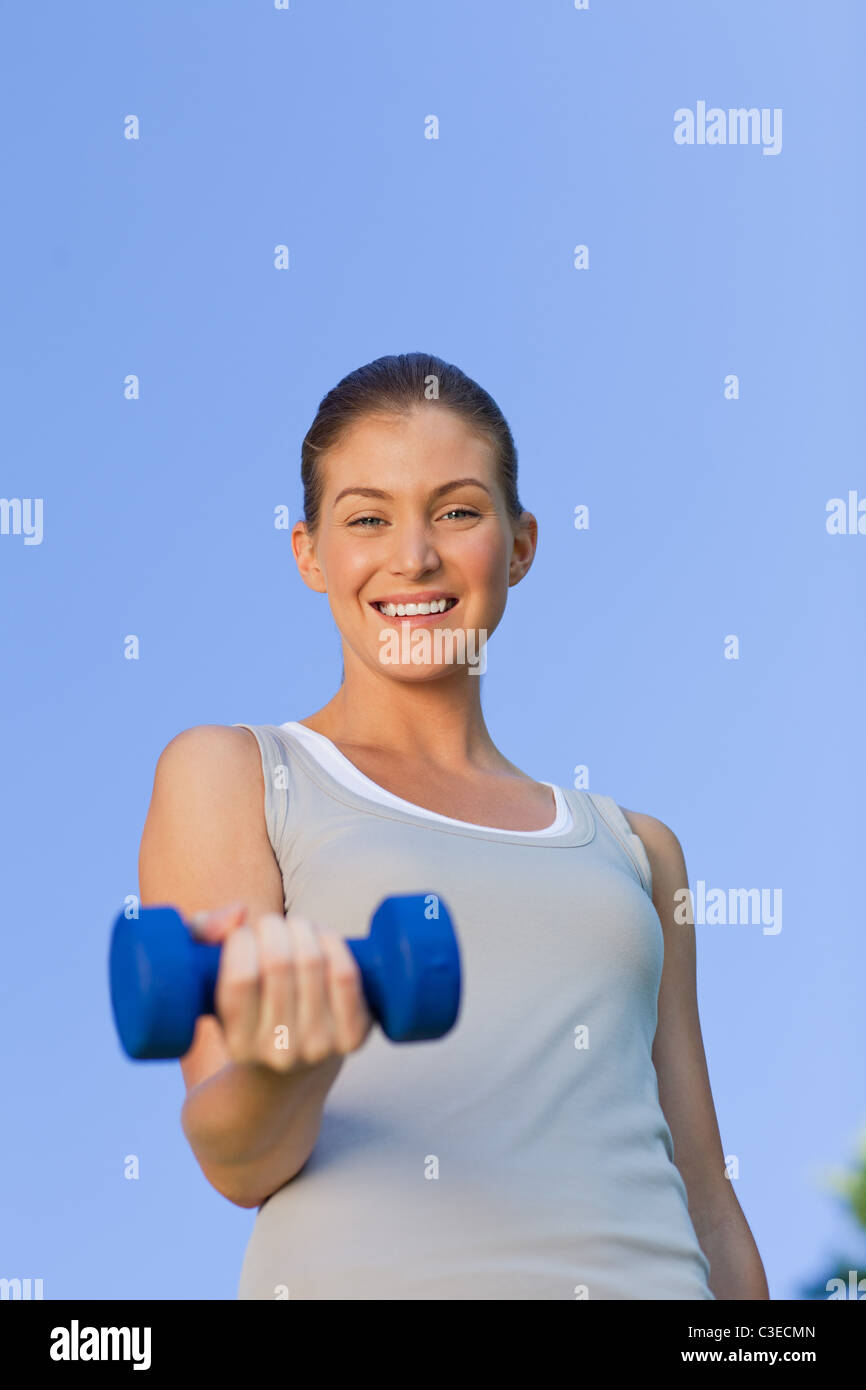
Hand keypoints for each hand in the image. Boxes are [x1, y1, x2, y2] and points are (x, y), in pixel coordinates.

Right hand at [189, 904, 373, 1072]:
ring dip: (302, 928)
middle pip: (279, 962)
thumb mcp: (207, 980)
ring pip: (313, 960)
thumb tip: (238, 913)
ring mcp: (320, 1045)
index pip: (241, 978)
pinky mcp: (353, 1034)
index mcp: (239, 1045)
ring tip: (294, 928)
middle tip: (269, 924)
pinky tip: (321, 937)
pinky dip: (333, 942)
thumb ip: (200, 934)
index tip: (241, 933)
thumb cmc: (247, 1005)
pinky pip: (345, 973)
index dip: (241, 940)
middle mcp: (281, 1051)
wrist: (293, 1064)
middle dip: (272, 926)